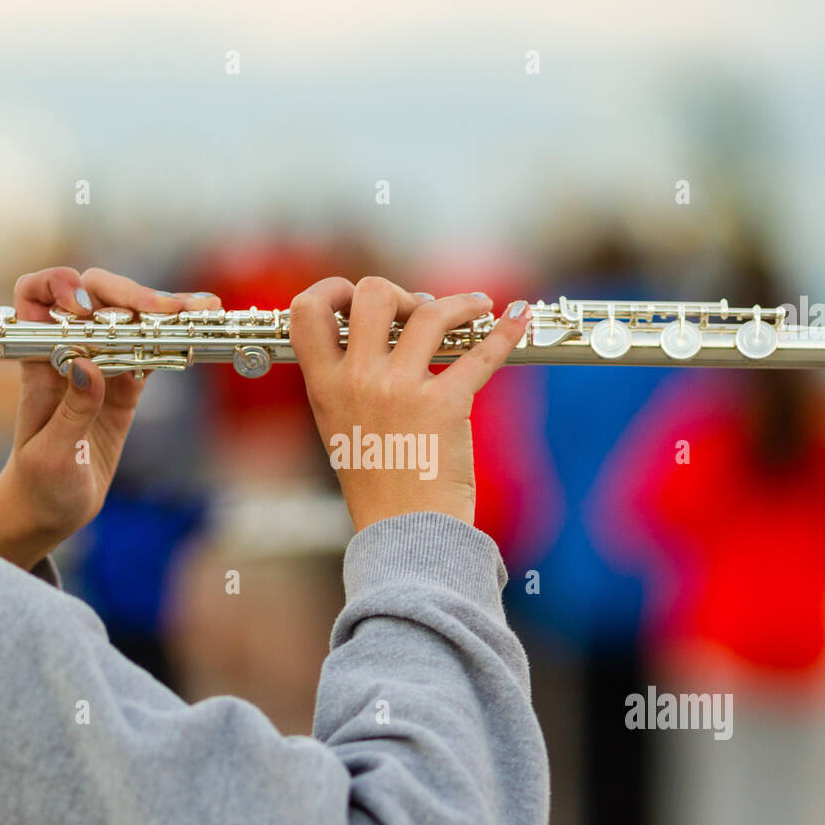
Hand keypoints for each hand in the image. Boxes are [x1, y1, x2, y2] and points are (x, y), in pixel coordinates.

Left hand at [0, 267, 219, 569]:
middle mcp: (69, 353)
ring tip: (205, 311)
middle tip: (168, 311)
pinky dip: (175, 341)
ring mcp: (101, 367)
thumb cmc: (38, 484)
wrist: (49, 510)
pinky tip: (200, 334)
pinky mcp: (126, 388)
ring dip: (166, 312)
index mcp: (38, 360)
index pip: (37, 298)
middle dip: (132, 295)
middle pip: (97, 298)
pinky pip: (151, 354)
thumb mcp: (51, 455)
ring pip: (132, 322)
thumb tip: (87, 363)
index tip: (84, 307)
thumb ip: (71, 410)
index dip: (58, 287)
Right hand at [289, 275, 528, 530]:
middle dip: (401, 293)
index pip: (307, 313)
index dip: (331, 290)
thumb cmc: (379, 487)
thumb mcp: (342, 431)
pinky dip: (506, 331)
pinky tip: (517, 318)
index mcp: (324, 388)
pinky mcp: (445, 405)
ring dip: (459, 303)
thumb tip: (383, 337)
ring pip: (431, 312)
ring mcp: (401, 390)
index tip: (355, 295)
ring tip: (476, 308)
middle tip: (420, 313)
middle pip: (373, 295)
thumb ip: (348, 385)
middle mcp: (358, 382)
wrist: (405, 534)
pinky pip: (482, 353)